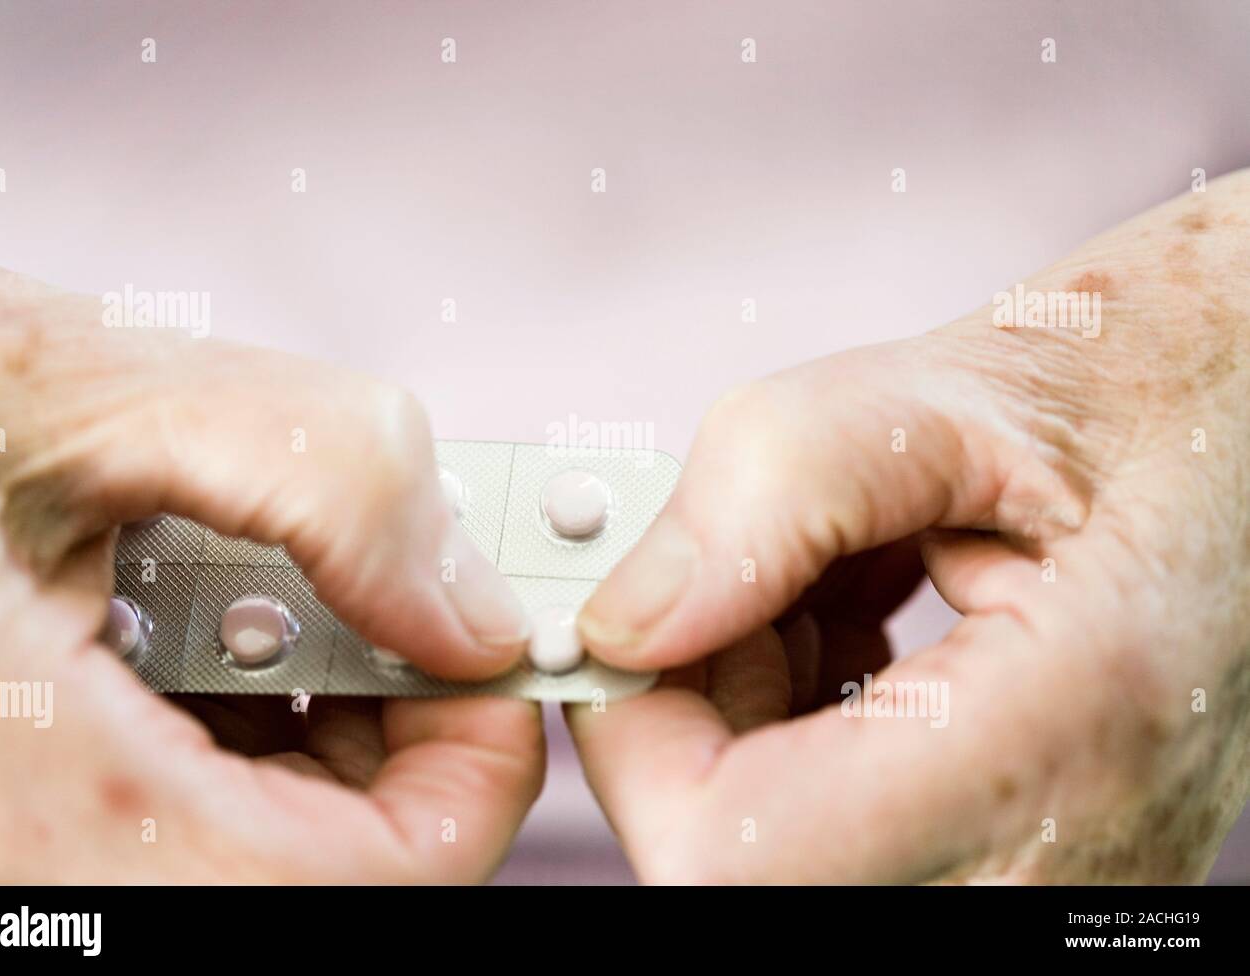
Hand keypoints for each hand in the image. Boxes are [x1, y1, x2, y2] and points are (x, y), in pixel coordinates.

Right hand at [0, 252, 542, 881]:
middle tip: (387, 600)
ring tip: (270, 590)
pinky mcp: (24, 823)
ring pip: (275, 841)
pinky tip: (207, 617)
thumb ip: (331, 484)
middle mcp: (28, 871)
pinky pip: (202, 808)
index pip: (387, 878)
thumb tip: (472, 606)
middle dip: (397, 725)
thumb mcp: (101, 395)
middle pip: (342, 866)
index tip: (486, 649)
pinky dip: (246, 718)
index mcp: (44, 815)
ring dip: (320, 714)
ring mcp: (20, 856)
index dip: (480, 761)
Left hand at [567, 169, 1249, 882]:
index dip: (640, 746)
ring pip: (784, 852)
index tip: (625, 629)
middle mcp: (1062, 849)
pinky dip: (798, 727)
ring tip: (818, 578)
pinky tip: (848, 621)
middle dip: (693, 717)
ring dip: (747, 711)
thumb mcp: (937, 399)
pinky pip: (838, 831)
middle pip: (750, 863)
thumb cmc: (1138, 389)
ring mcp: (1052, 872)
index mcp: (1061, 726)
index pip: (737, 855)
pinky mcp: (1031, 856)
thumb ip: (758, 505)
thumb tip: (621, 625)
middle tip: (731, 578)